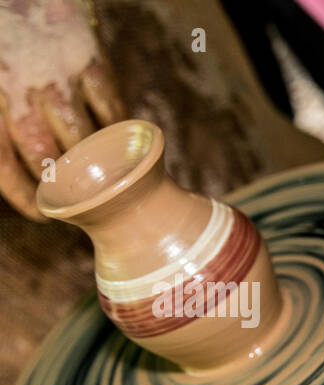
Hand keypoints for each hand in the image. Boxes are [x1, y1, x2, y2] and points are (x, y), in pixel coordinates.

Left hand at [0, 0, 125, 220]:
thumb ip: (2, 121)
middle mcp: (22, 92)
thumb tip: (13, 162)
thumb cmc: (5, 40)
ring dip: (94, 164)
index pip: (3, 162)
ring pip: (84, 140)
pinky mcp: (90, 63)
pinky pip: (111, 110)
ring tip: (102, 177)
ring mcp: (59, 78)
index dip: (23, 194)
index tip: (41, 212)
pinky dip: (117, 129)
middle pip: (47, 158)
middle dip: (61, 187)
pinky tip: (119, 139)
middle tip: (74, 200)